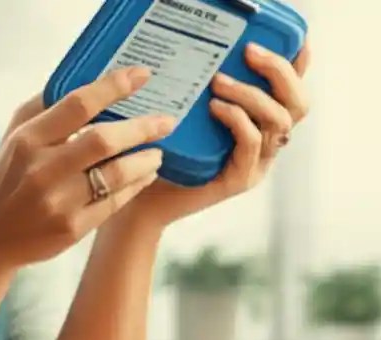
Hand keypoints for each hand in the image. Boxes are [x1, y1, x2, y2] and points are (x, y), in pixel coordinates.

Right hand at [0, 67, 173, 269]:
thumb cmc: (4, 179)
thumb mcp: (11, 138)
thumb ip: (43, 109)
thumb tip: (89, 83)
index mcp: (26, 141)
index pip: (77, 104)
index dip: (114, 87)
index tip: (142, 75)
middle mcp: (41, 170)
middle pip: (103, 140)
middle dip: (142, 127)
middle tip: (166, 121)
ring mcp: (57, 202)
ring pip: (116, 174)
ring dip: (145, 160)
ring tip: (157, 153)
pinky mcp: (71, 229)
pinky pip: (115, 202)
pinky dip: (135, 185)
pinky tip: (144, 175)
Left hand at [117, 41, 312, 229]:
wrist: (142, 199)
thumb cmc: (164, 152)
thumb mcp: (192, 114)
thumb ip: (211, 92)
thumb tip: (211, 53)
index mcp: (262, 127)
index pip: (293, 93)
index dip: (297, 68)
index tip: (288, 41)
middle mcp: (267, 146)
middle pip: (297, 105)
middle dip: (279, 73)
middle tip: (249, 53)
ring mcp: (256, 165)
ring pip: (277, 122)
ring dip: (250, 94)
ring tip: (219, 81)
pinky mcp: (238, 180)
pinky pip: (252, 144)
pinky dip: (237, 120)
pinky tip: (214, 107)